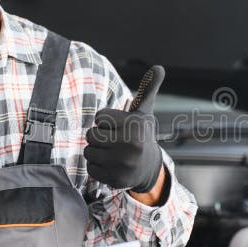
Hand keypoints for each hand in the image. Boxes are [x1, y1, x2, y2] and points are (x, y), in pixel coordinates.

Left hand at [84, 66, 164, 192]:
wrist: (148, 167)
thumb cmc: (141, 134)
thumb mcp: (145, 111)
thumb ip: (148, 89)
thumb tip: (159, 67)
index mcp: (135, 125)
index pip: (99, 117)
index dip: (105, 121)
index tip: (119, 126)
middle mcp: (130, 145)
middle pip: (90, 134)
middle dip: (98, 136)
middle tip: (114, 140)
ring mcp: (122, 164)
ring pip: (88, 151)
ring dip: (96, 152)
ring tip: (113, 152)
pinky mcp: (114, 179)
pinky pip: (90, 168)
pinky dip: (97, 167)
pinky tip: (111, 165)